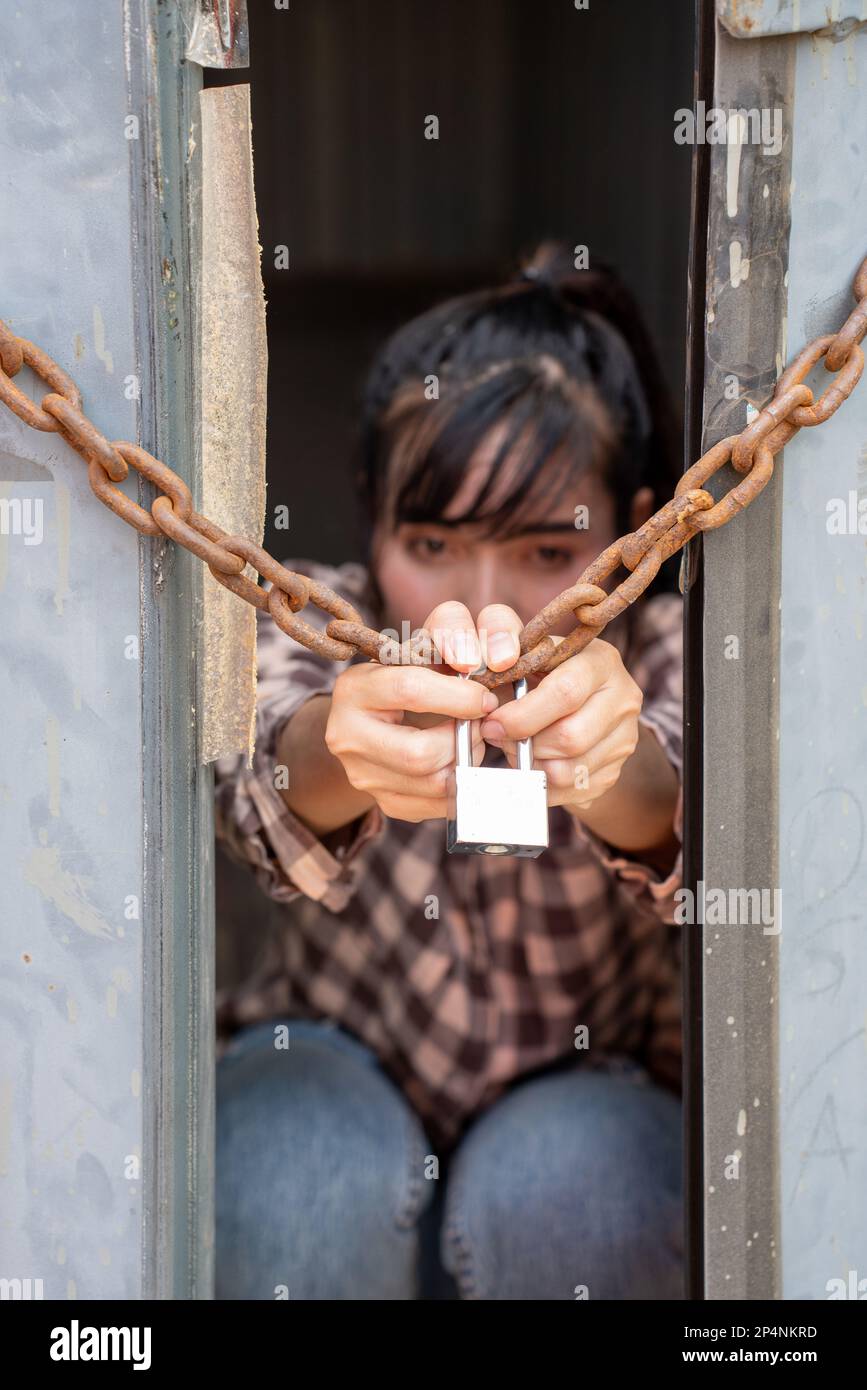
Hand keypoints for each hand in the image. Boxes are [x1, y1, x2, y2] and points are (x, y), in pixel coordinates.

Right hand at [324, 600, 499, 822]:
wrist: (380, 717)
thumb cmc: (412, 674)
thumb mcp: (424, 646)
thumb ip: (450, 635)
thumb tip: (472, 658)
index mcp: (353, 689)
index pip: (409, 689)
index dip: (458, 695)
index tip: (486, 698)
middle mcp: (346, 737)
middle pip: (419, 753)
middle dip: (463, 739)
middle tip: (480, 724)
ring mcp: (362, 775)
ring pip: (433, 784)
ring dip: (467, 762)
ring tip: (472, 739)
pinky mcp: (385, 802)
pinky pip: (437, 806)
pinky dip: (462, 784)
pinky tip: (462, 761)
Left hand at [473, 605, 643, 813]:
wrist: (579, 699)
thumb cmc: (543, 673)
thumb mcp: (528, 653)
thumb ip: (505, 653)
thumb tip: (480, 674)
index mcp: (600, 661)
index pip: (566, 692)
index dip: (522, 715)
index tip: (492, 723)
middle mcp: (623, 698)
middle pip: (571, 737)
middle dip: (525, 744)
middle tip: (500, 739)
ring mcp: (625, 737)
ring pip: (569, 769)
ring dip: (531, 766)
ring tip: (515, 749)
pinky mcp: (617, 769)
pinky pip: (571, 790)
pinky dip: (542, 783)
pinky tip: (531, 764)